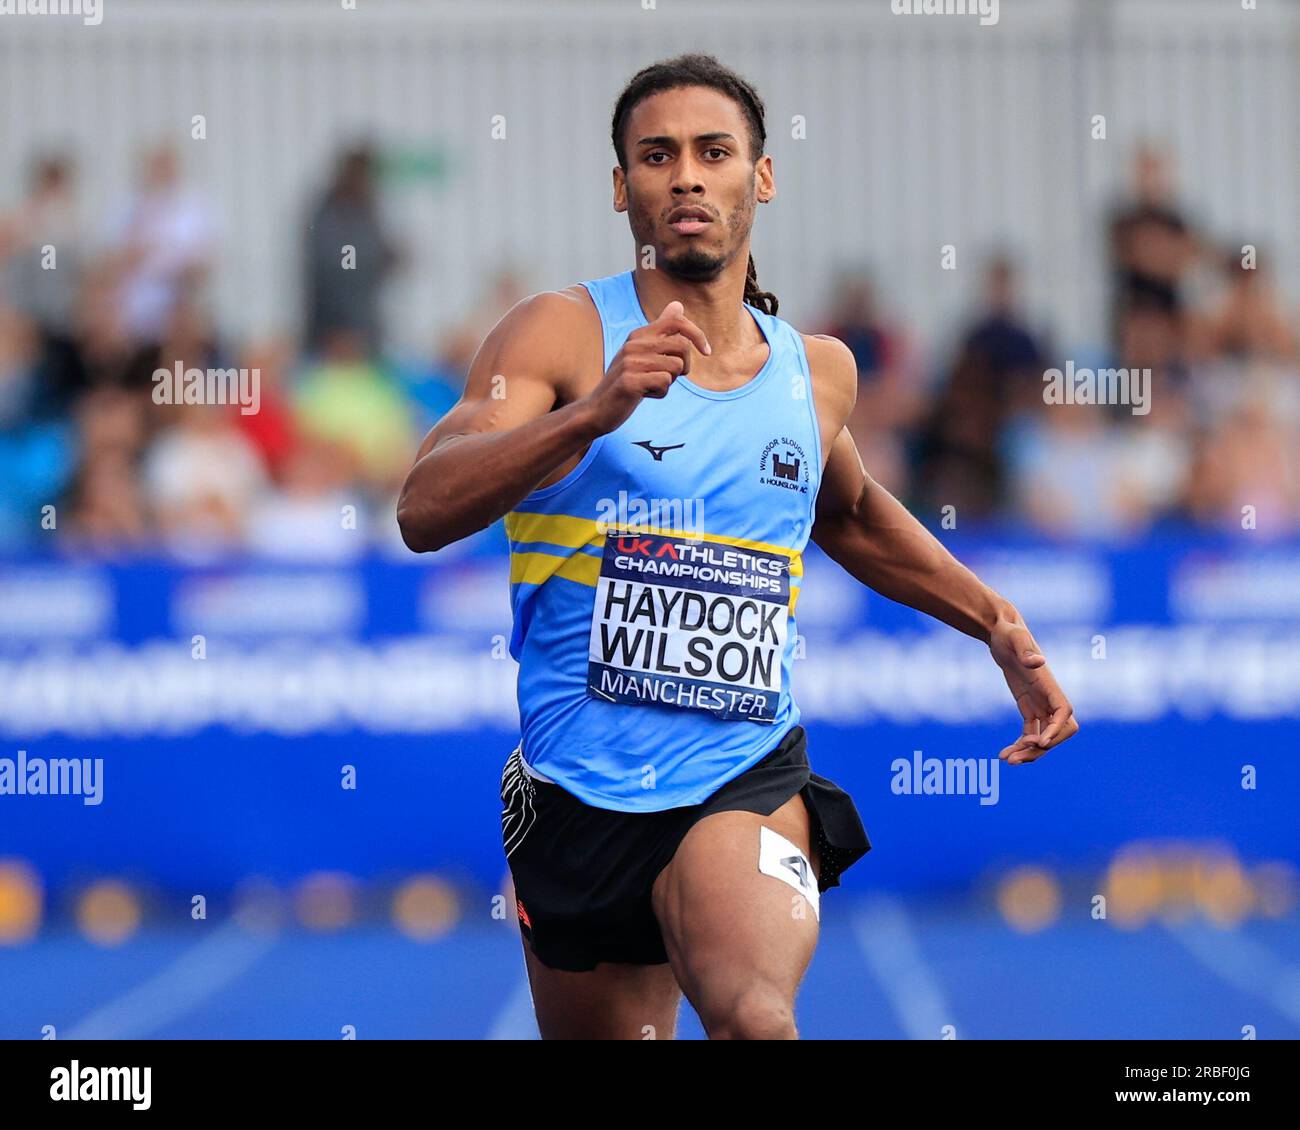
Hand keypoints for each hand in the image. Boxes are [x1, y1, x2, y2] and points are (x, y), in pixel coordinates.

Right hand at [577, 300, 710, 435]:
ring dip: (670, 382)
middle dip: (685, 365)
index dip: (697, 334)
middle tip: (670, 377)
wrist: (598, 409)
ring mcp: (630, 362)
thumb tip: (678, 304)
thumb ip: (661, 330)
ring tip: (651, 386)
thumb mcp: (643, 353)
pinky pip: (665, 383)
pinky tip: (644, 395)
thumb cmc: (627, 381)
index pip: (677, 321)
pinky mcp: (630, 381)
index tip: (706, 351)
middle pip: (682, 345)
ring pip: (676, 366)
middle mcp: (634, 344)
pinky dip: (660, 393)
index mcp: (639, 334)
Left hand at [988, 618, 1078, 764]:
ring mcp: (1040, 704)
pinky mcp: (1028, 707)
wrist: (1000, 632)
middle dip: (1042, 747)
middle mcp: (1049, 697)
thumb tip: (1038, 661)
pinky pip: (1030, 733)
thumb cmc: (1008, 633)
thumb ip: (1026, 650)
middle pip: (1058, 732)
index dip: (1057, 730)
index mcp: (1049, 684)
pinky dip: (1021, 745)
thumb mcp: (1015, 638)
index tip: (1039, 742)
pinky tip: (1004, 754)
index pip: (1064, 713)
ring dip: (1030, 752)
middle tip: (1016, 757)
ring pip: (1043, 737)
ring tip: (1007, 760)